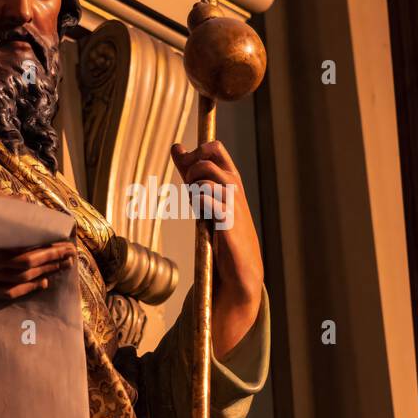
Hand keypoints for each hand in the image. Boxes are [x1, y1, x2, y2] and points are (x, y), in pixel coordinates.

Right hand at [0, 189, 75, 299]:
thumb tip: (21, 200)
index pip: (29, 242)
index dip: (50, 242)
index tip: (66, 237)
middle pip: (30, 261)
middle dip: (54, 258)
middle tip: (72, 254)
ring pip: (22, 277)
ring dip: (46, 272)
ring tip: (64, 267)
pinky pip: (6, 291)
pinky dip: (26, 288)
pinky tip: (40, 283)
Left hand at [170, 140, 263, 358]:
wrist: (240, 269)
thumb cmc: (221, 232)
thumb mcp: (206, 197)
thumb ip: (191, 173)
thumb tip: (176, 147)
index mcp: (230, 180)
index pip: (215, 148)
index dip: (195, 151)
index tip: (184, 167)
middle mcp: (234, 188)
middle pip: (211, 155)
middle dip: (192, 167)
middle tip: (189, 187)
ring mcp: (233, 203)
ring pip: (206, 177)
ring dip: (193, 188)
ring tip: (194, 205)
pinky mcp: (229, 221)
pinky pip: (209, 199)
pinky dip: (198, 202)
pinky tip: (200, 216)